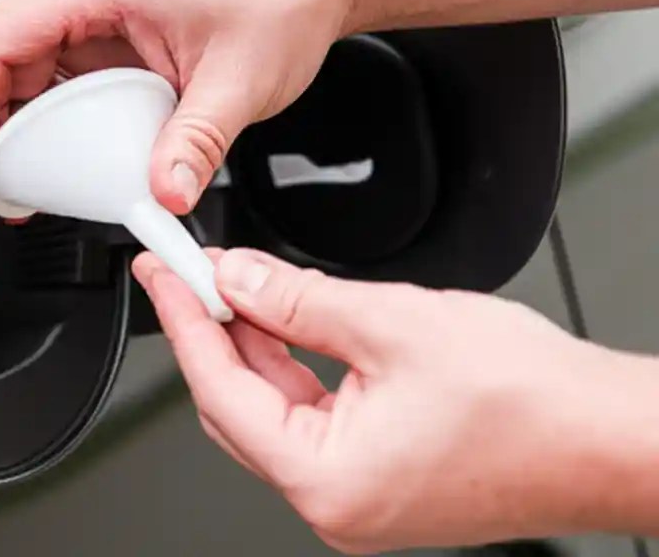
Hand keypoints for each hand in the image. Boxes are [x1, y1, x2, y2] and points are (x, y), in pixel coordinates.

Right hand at [0, 0, 352, 213]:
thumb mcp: (239, 79)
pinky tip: (72, 162)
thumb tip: (164, 193)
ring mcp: (92, 17)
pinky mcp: (108, 41)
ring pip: (23, 77)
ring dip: (24, 133)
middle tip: (9, 189)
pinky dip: (55, 126)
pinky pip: (58, 85)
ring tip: (38, 185)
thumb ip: (196, 143)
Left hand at [134, 247, 639, 553]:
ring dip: (253, 347)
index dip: (186, 322)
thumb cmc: (537, 403)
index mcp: (327, 480)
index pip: (220, 390)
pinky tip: (284, 323)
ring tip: (235, 285)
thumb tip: (240, 278)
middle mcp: (335, 503)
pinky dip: (294, 370)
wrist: (616, 437)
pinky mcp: (382, 481)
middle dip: (213, 332)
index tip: (163, 277)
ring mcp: (358, 497)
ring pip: (275, 412)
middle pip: (238, 407)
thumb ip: (298, 300)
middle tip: (190, 272)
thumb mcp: (392, 322)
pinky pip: (314, 421)